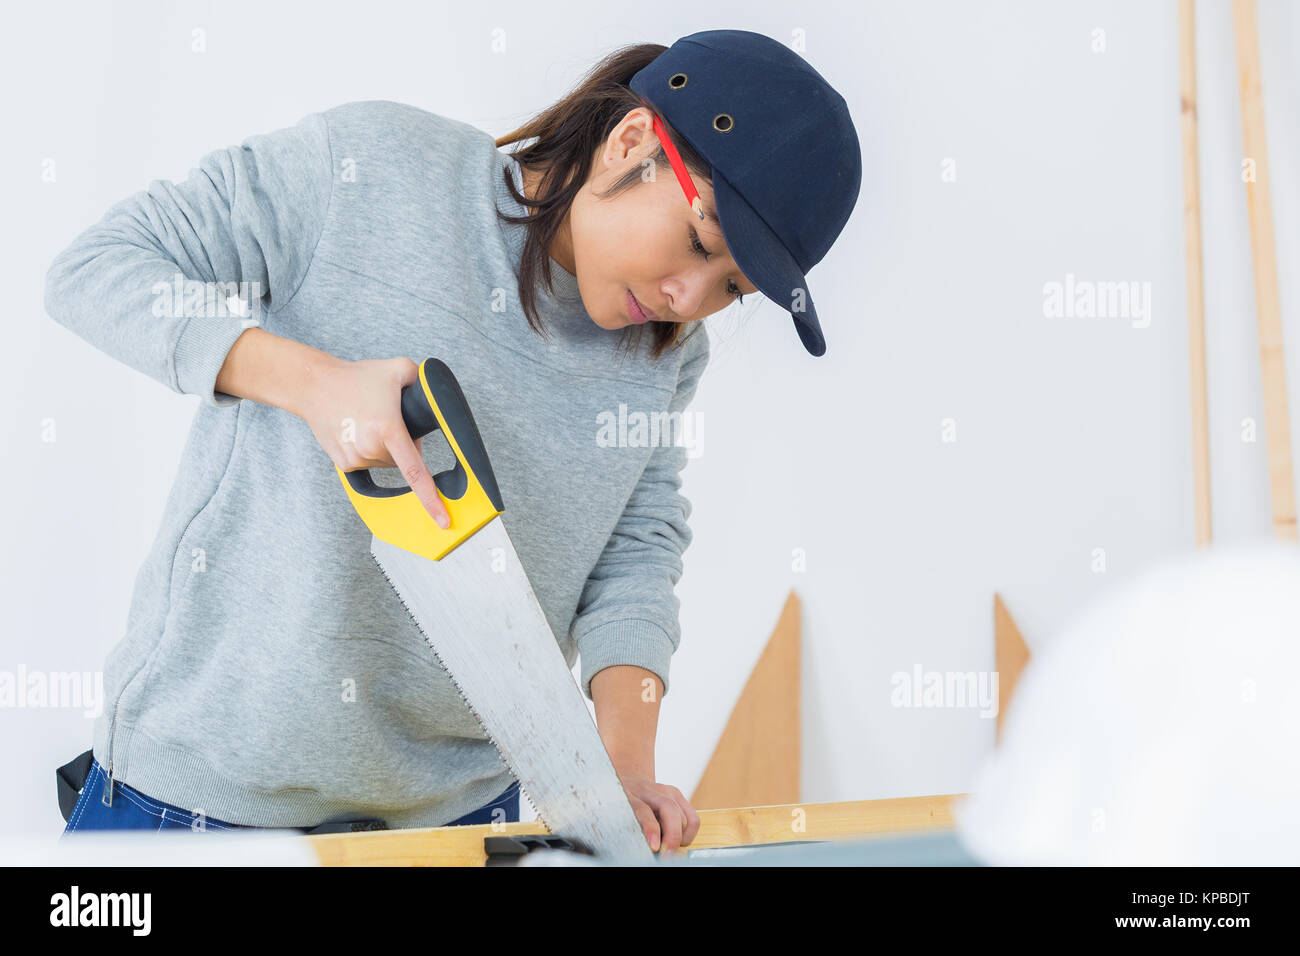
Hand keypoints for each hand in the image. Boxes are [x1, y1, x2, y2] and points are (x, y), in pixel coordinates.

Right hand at [297, 356, 450, 527]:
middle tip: (389, 417)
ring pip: (386, 463)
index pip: (415, 472)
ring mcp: (355, 458)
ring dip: (386, 448)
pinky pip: (369, 464)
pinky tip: (358, 430)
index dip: (431, 499)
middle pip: (402, 460)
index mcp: (388, 430)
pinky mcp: (344, 464)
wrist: (314, 385)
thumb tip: (439, 398)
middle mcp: (371, 448)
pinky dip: (370, 451)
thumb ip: (426, 381)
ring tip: (370, 420)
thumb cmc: (356, 377)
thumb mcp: (400, 368)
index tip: (443, 520)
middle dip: (404, 445)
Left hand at [616, 769, 700, 854]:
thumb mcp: (612, 815)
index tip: (655, 847)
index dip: (651, 829)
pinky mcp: (677, 794)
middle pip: (668, 809)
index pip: (642, 810)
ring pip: (683, 817)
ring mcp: (665, 790)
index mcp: (627, 795)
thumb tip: (645, 849)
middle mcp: (647, 790)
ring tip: (667, 848)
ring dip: (679, 837)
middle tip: (668, 855)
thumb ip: (626, 828)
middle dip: (673, 835)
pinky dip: (688, 833)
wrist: (626, 779)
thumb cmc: (617, 804)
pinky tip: (678, 839)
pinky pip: (693, 818)